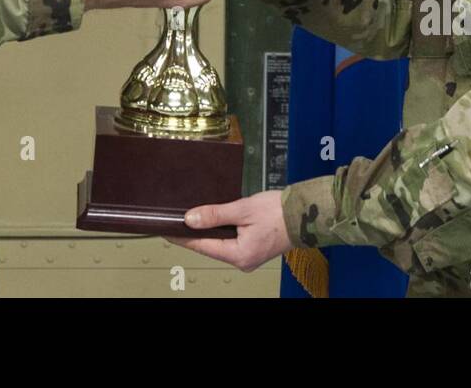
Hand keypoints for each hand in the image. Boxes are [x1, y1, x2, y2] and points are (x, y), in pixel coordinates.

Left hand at [167, 191, 290, 271]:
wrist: (304, 213)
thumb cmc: (278, 212)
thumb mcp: (242, 209)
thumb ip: (215, 215)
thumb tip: (190, 219)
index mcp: (239, 255)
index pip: (202, 246)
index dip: (182, 237)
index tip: (166, 230)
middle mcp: (243, 261)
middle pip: (210, 247)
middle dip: (194, 234)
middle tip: (174, 221)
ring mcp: (249, 256)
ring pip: (220, 244)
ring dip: (207, 232)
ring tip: (190, 220)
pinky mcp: (254, 249)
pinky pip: (231, 241)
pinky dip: (220, 232)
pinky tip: (212, 222)